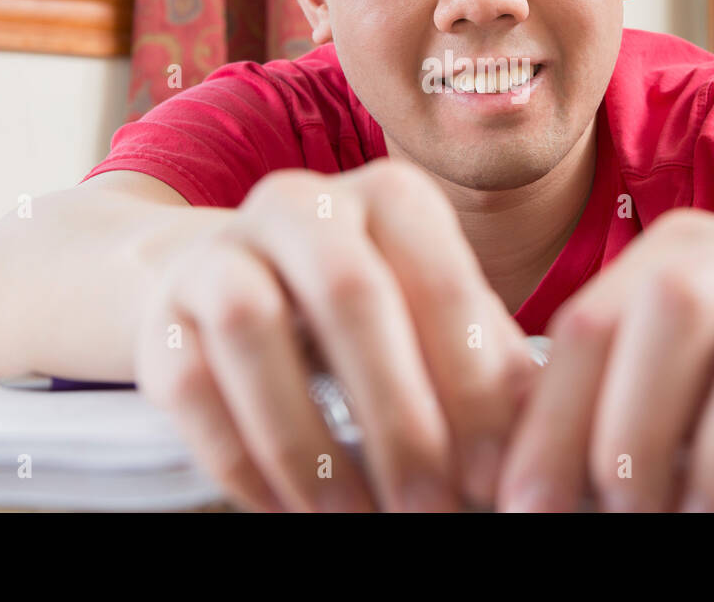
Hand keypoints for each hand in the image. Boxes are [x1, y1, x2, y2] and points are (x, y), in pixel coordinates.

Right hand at [134, 158, 537, 511]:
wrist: (233, 278)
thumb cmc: (367, 310)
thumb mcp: (432, 320)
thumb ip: (490, 368)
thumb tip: (550, 441)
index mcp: (390, 196)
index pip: (442, 283)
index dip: (473, 387)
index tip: (494, 475)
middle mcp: (302, 202)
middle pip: (351, 295)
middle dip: (397, 416)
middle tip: (431, 508)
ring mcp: (222, 247)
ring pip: (254, 331)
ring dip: (307, 441)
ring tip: (353, 518)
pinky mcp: (163, 309)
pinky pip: (189, 382)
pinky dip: (238, 458)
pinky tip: (284, 510)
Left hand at [495, 200, 713, 511]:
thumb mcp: (699, 359)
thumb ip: (628, 394)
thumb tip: (541, 479)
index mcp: (692, 243)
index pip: (599, 316)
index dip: (555, 412)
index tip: (530, 498)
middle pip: (681, 302)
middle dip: (633, 419)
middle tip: (620, 510)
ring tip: (700, 518)